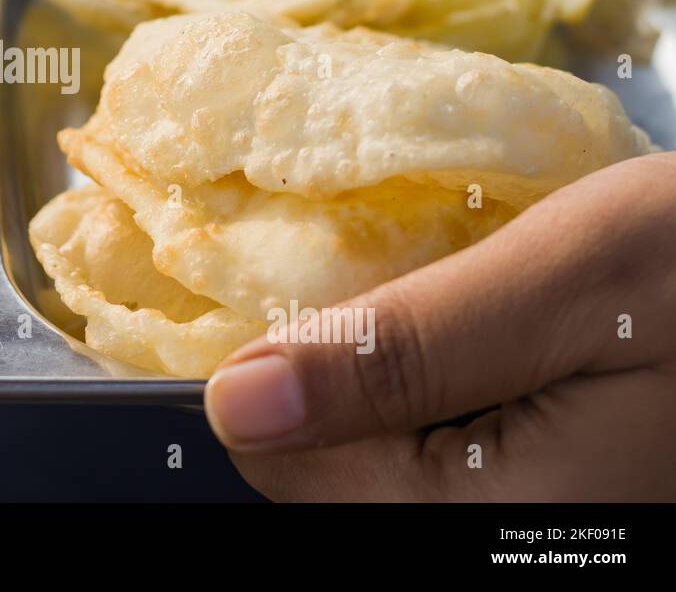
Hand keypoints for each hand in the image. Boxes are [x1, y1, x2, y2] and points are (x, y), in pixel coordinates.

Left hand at [204, 152, 675, 500]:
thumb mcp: (575, 280)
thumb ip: (403, 349)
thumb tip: (239, 401)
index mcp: (488, 521)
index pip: (288, 471)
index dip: (262, 373)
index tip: (274, 281)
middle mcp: (505, 548)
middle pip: (332, 477)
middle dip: (327, 369)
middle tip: (366, 266)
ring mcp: (532, 527)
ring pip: (384, 463)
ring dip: (380, 370)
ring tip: (432, 285)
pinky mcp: (558, 501)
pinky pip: (445, 454)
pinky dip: (435, 382)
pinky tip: (471, 322)